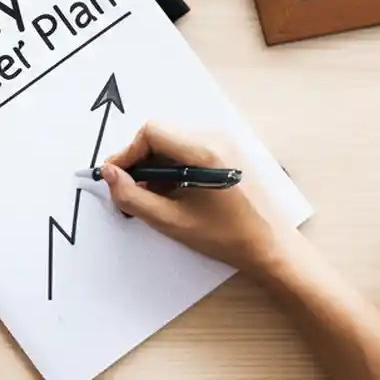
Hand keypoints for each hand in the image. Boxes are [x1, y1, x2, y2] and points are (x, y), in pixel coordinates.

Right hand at [101, 123, 297, 276]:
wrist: (270, 246)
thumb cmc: (227, 237)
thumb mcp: (171, 221)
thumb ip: (132, 196)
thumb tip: (109, 175)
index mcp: (204, 152)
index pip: (151, 132)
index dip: (127, 153)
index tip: (115, 176)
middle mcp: (215, 139)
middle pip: (161, 135)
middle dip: (140, 161)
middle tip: (129, 189)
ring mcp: (224, 143)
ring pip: (173, 142)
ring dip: (156, 164)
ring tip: (152, 196)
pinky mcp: (228, 152)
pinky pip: (189, 148)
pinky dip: (173, 166)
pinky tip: (172, 192)